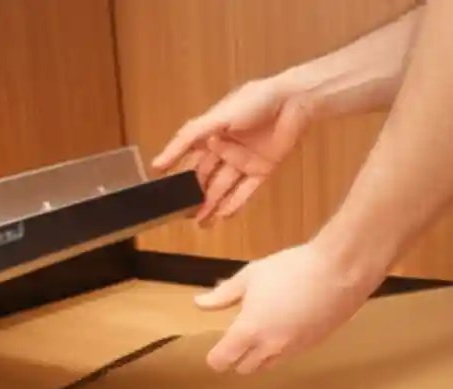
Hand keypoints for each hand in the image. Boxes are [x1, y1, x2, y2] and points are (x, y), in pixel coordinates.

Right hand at [151, 78, 313, 224]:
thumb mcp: (215, 119)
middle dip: (195, 195)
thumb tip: (158, 164)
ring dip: (212, 204)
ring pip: (224, 187)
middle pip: (206, 176)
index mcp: (211, 133)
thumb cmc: (255, 101)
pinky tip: (223, 216)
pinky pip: (246, 190)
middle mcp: (226, 148)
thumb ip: (187, 140)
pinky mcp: (263, 168)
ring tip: (201, 223)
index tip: (163, 192)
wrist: (294, 102)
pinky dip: (235, 203)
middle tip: (183, 214)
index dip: (177, 174)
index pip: (189, 158)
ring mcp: (244, 160)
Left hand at [193, 241, 384, 373]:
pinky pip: (287, 357)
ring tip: (262, 330)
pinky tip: (285, 325)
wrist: (340, 271)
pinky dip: (280, 349)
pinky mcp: (312, 347)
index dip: (215, 357)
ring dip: (258, 356)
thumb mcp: (250, 276)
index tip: (216, 346)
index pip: (221, 361)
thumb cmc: (291, 269)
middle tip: (238, 335)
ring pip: (266, 366)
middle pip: (243, 369)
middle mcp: (269, 347)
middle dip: (236, 357)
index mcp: (249, 331)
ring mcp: (293, 350)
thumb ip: (223, 295)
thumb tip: (199, 304)